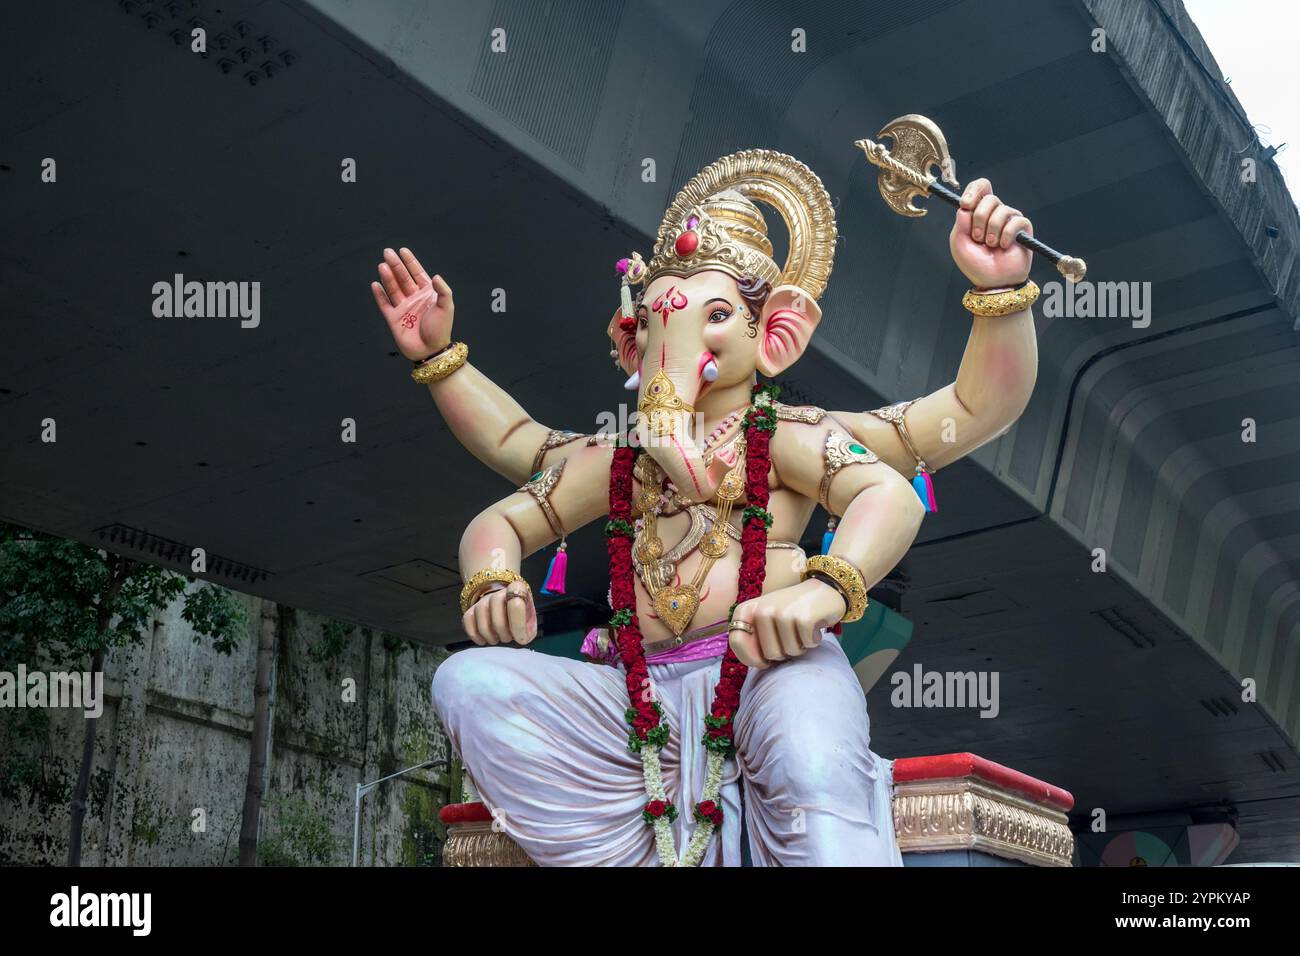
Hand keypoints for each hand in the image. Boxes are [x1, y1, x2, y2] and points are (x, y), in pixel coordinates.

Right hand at [370, 247, 454, 360]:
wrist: (431, 351)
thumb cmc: (441, 330)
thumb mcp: (447, 307)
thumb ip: (443, 291)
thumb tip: (435, 276)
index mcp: (427, 294)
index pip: (417, 274)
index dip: (410, 262)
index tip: (403, 250)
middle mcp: (414, 298)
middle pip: (403, 278)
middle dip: (396, 265)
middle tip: (387, 252)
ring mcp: (403, 308)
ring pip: (393, 288)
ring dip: (388, 277)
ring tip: (382, 265)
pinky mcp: (393, 318)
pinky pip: (384, 304)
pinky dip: (379, 294)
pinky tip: (375, 284)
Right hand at [462, 581, 537, 645]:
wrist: (506, 606)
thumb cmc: (520, 616)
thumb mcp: (530, 622)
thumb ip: (528, 630)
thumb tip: (520, 638)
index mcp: (518, 589)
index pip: (516, 603)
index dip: (518, 625)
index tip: (520, 638)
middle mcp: (499, 591)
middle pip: (496, 614)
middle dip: (503, 632)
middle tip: (508, 637)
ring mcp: (483, 600)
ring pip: (481, 617)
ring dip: (490, 635)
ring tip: (497, 638)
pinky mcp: (470, 609)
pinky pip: (468, 622)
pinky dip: (476, 635)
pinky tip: (484, 639)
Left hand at [728, 578, 845, 668]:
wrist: (824, 589)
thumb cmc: (792, 610)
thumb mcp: (767, 619)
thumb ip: (754, 637)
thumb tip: (756, 662)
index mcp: (748, 609)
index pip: (737, 640)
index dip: (750, 657)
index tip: (764, 661)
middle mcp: (762, 608)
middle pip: (769, 654)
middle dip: (785, 653)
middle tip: (792, 636)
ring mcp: (782, 611)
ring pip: (790, 652)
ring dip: (801, 646)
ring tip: (803, 629)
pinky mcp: (803, 616)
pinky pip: (807, 644)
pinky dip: (814, 641)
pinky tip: (815, 626)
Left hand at [948, 179, 1033, 288]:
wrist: (993, 281)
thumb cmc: (975, 263)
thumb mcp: (959, 243)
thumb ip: (960, 222)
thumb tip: (966, 206)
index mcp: (978, 212)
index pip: (981, 187)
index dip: (974, 190)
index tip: (966, 204)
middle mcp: (994, 212)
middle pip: (989, 198)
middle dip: (979, 219)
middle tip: (977, 237)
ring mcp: (1009, 218)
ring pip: (1001, 209)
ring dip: (992, 230)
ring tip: (990, 245)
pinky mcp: (1023, 227)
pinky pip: (1015, 221)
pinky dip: (1005, 235)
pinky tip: (1002, 246)